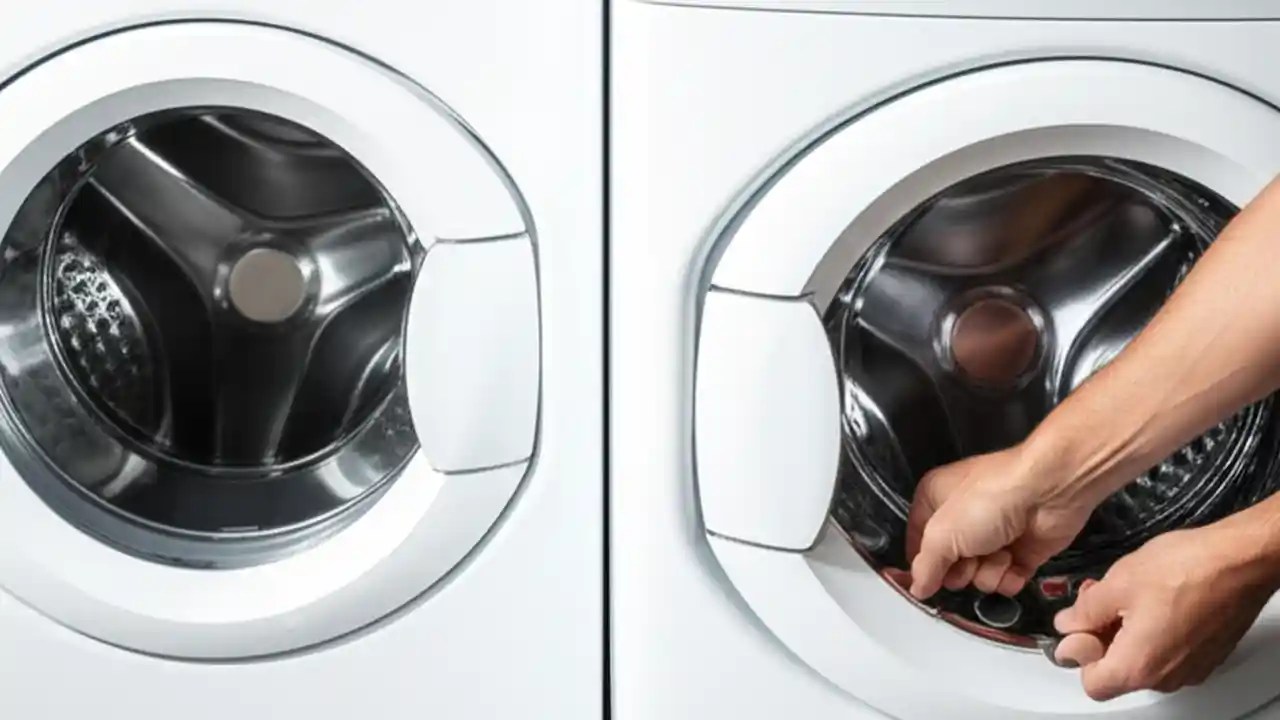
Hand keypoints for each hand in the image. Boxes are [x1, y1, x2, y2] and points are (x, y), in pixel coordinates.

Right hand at [907, 443, 1095, 599]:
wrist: (1049, 493)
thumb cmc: (987, 503)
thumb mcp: (943, 534)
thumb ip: (926, 567)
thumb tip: (916, 590)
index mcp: (934, 502)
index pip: (917, 544)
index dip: (921, 567)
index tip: (926, 585)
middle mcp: (961, 520)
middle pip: (949, 566)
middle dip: (961, 571)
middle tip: (971, 558)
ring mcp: (993, 537)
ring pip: (978, 576)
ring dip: (988, 572)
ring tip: (1000, 555)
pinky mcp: (1021, 553)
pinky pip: (1006, 580)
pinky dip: (1010, 577)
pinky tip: (1016, 563)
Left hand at [1054, 520, 1278, 700]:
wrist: (1240, 561)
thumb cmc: (1184, 570)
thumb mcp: (1116, 584)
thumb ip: (1084, 612)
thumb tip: (1068, 625)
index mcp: (1137, 666)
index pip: (1092, 683)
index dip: (1080, 653)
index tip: (1081, 623)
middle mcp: (1165, 677)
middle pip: (1117, 671)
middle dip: (1101, 636)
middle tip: (1098, 600)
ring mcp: (1189, 669)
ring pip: (1142, 660)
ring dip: (1126, 631)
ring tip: (1126, 594)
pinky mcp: (1206, 656)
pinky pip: (1167, 653)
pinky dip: (1153, 632)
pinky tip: (1154, 600)